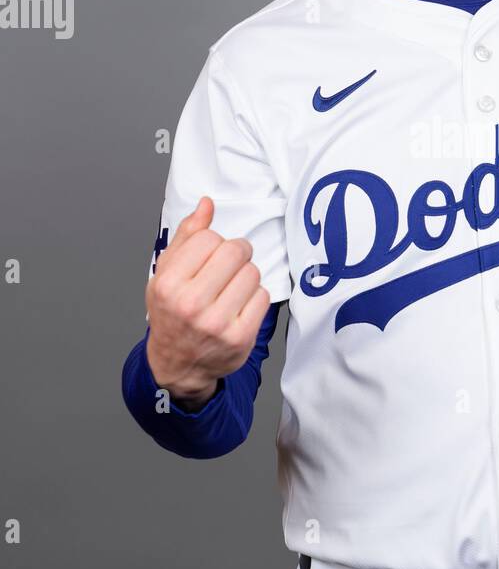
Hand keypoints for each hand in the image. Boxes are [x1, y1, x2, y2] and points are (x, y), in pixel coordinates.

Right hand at [145, 196, 270, 404]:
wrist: (177, 364)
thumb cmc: (171, 313)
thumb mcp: (166, 273)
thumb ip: (186, 236)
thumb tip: (207, 204)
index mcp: (168, 284)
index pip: (208, 238)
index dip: (212, 242)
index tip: (207, 256)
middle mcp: (191, 304)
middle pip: (235, 251)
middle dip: (236, 252)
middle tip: (228, 265)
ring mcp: (217, 323)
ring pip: (252, 272)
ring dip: (246, 275)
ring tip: (231, 287)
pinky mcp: (240, 337)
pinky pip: (263, 296)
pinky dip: (255, 296)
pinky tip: (239, 305)